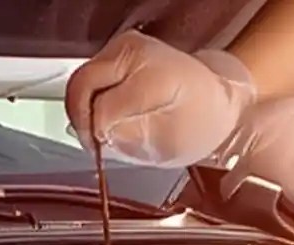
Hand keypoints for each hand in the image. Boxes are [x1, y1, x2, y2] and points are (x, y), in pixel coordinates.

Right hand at [65, 31, 256, 167]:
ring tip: (101, 132)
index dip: (97, 135)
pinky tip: (105, 116)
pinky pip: (87, 79)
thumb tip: (97, 136)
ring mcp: (122, 47)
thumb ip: (128, 141)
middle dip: (82, 120)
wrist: (213, 99)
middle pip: (82, 88)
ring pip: (80, 83)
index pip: (103, 109)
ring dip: (84, 110)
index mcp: (155, 76)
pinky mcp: (114, 50)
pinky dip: (89, 100)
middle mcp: (135, 53)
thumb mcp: (168, 145)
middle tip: (93, 143)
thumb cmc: (197, 121)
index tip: (102, 149)